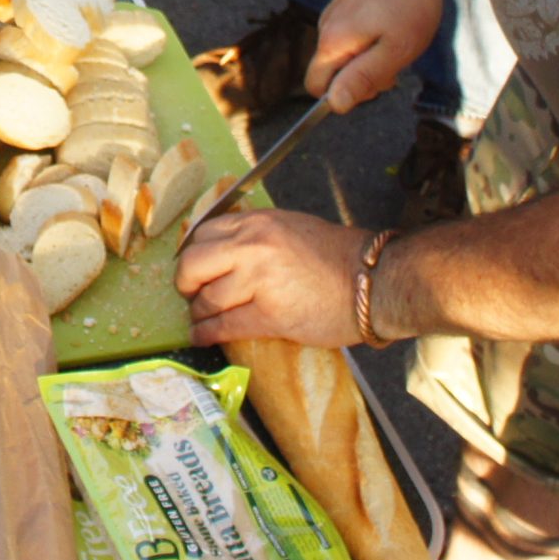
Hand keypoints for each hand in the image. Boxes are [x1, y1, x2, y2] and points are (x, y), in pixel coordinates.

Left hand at [173, 207, 371, 347]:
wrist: (373, 281)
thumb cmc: (336, 256)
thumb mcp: (289, 228)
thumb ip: (255, 236)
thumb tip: (224, 253)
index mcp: (256, 222)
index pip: (202, 233)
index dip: (192, 254)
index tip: (193, 269)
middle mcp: (251, 246)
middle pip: (193, 264)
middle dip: (185, 283)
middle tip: (189, 293)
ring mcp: (259, 280)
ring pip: (207, 298)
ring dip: (198, 313)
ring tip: (200, 318)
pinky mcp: (269, 315)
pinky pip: (224, 325)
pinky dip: (206, 333)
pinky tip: (200, 337)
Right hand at [308, 0, 449, 112]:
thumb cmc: (410, 3)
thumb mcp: (395, 51)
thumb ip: (362, 79)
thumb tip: (335, 105)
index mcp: (332, 42)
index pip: (316, 87)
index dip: (343, 94)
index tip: (376, 82)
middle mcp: (325, 25)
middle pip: (331, 70)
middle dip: (360, 75)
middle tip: (395, 59)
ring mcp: (335, 11)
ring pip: (343, 51)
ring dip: (368, 55)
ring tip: (399, 38)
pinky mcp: (347, 1)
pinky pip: (350, 33)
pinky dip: (371, 38)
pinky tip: (395, 23)